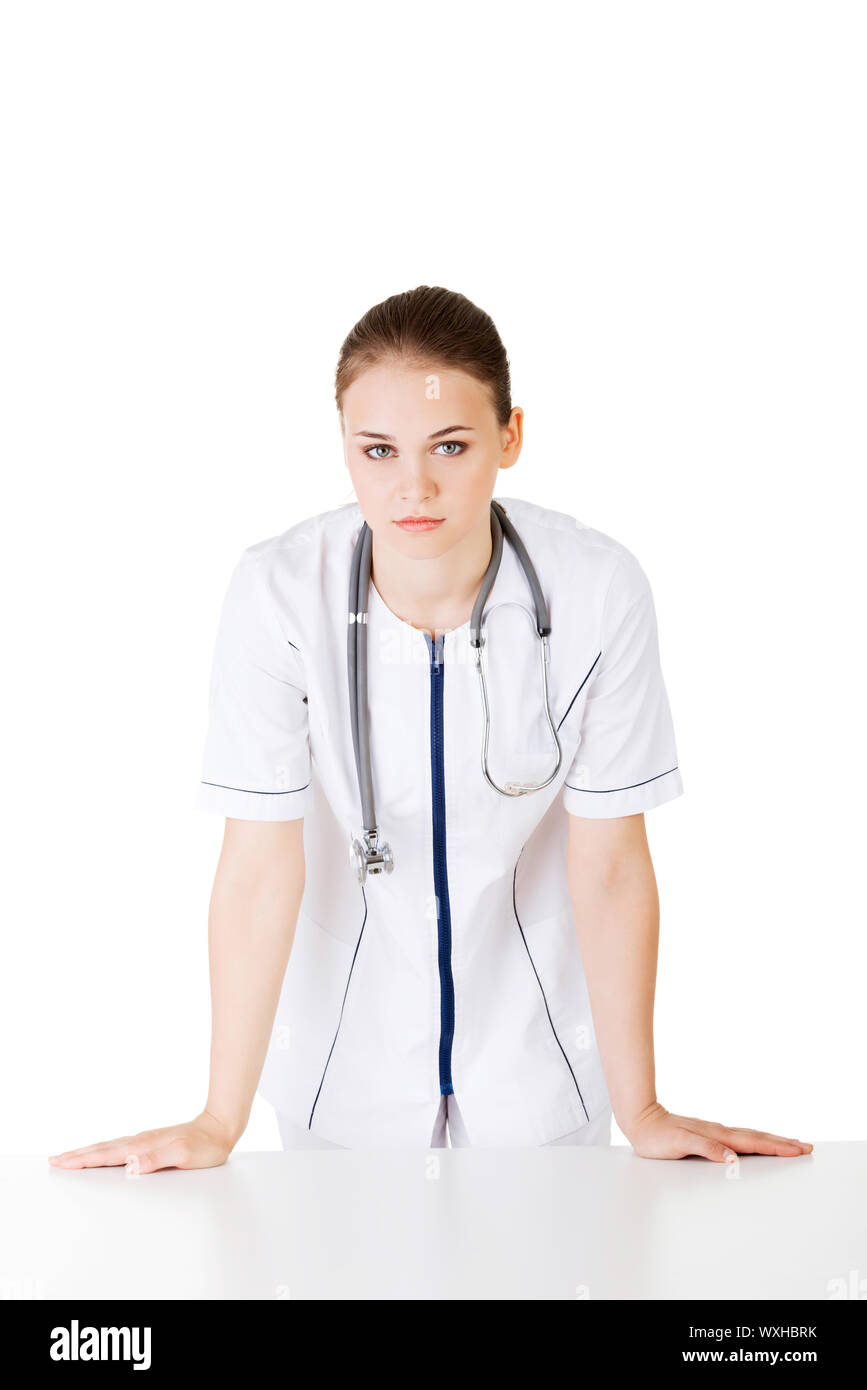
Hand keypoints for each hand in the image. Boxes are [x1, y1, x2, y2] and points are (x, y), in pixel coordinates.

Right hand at [48, 1110, 237, 1173]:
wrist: (220, 1127)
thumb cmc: (206, 1145)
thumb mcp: (185, 1156)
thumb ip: (158, 1160)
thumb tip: (130, 1164)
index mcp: (143, 1146)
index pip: (106, 1155)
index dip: (82, 1160)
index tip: (61, 1162)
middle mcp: (140, 1142)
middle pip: (102, 1149)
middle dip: (77, 1155)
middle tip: (54, 1160)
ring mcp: (144, 1141)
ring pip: (109, 1147)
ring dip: (87, 1152)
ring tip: (69, 1157)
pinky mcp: (150, 1144)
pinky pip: (119, 1148)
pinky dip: (103, 1152)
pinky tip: (101, 1156)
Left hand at [621, 1102, 812, 1161]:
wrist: (641, 1121)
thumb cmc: (657, 1136)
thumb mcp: (680, 1143)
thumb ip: (707, 1148)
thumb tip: (732, 1157)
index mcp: (717, 1135)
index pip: (753, 1143)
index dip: (777, 1147)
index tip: (798, 1150)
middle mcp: (720, 1132)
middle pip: (758, 1138)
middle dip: (783, 1143)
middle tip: (806, 1147)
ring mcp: (715, 1132)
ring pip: (751, 1136)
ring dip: (772, 1141)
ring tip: (790, 1144)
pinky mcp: (709, 1135)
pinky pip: (739, 1139)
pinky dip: (755, 1141)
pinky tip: (758, 1144)